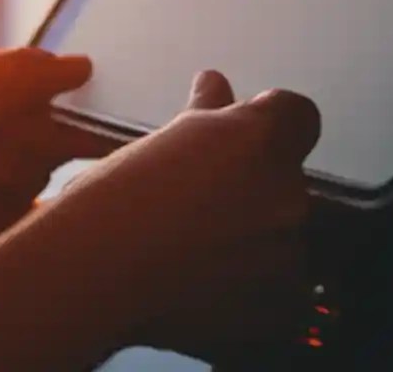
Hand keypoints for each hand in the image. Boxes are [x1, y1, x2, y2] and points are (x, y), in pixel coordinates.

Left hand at [0, 48, 111, 266]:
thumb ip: (23, 74)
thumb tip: (85, 66)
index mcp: (8, 106)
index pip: (66, 101)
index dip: (71, 102)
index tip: (70, 101)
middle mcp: (15, 147)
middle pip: (60, 138)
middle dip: (10, 128)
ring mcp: (5, 188)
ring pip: (32, 173)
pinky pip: (8, 210)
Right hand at [42, 70, 320, 360]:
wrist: (92, 276)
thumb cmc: (114, 202)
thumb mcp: (159, 143)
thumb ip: (206, 115)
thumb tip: (216, 84)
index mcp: (260, 139)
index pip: (299, 115)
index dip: (272, 128)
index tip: (240, 145)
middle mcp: (285, 191)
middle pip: (286, 182)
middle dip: (253, 193)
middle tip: (198, 210)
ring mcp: (287, 253)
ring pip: (283, 240)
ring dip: (254, 244)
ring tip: (193, 256)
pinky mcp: (279, 306)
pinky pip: (282, 293)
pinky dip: (254, 293)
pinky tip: (206, 289)